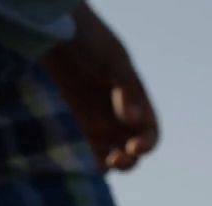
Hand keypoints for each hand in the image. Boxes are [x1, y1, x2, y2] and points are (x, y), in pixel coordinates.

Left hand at [40, 5, 158, 171]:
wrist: (61, 33)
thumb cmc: (90, 41)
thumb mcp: (111, 61)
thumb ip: (125, 89)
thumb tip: (134, 121)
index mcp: (137, 98)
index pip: (150, 130)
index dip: (147, 143)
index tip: (134, 147)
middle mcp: (125, 111)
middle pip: (136, 145)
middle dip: (131, 157)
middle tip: (117, 158)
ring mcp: (105, 116)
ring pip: (119, 149)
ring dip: (118, 161)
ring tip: (108, 163)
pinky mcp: (86, 120)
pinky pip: (98, 146)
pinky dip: (100, 159)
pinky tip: (98, 167)